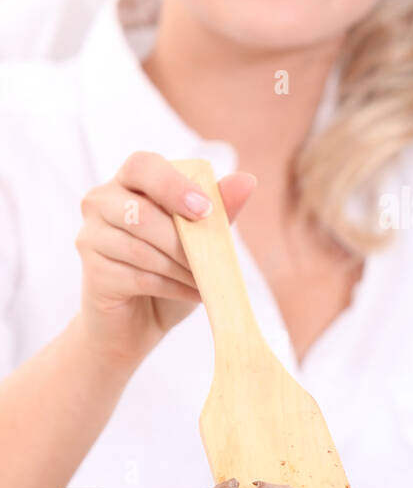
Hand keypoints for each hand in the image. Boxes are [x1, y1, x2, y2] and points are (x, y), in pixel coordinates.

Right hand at [75, 151, 256, 370]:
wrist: (138, 322)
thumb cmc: (170, 271)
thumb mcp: (201, 239)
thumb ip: (220, 209)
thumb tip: (246, 181)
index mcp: (129, 182)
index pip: (142, 165)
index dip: (172, 185)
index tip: (205, 210)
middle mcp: (101, 202)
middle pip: (140, 212)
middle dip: (183, 241)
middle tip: (213, 259)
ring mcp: (91, 236)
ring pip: (141, 248)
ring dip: (182, 268)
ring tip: (206, 280)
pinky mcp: (93, 272)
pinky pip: (138, 276)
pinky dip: (173, 287)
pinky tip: (192, 293)